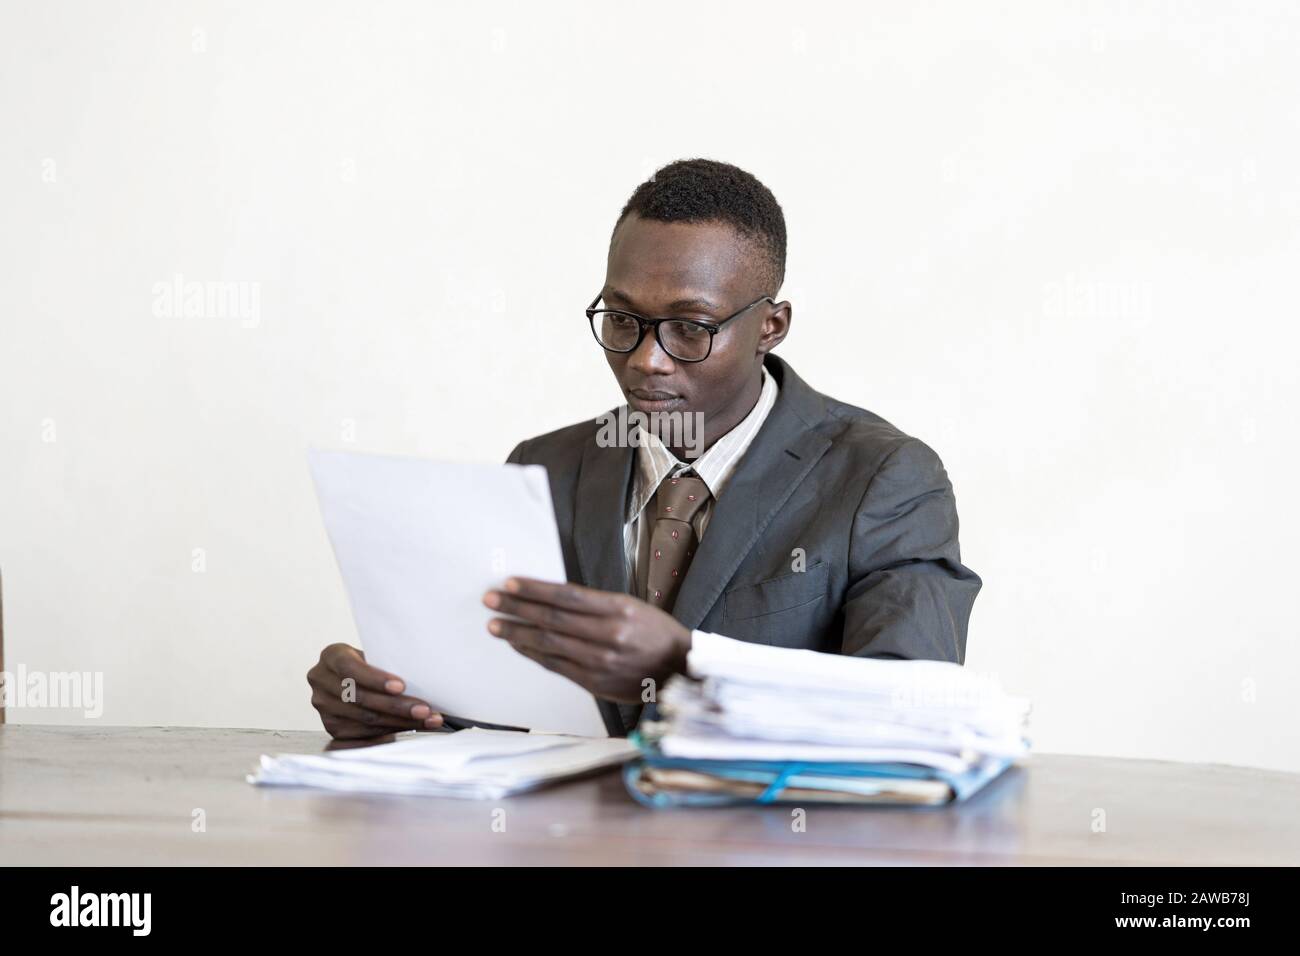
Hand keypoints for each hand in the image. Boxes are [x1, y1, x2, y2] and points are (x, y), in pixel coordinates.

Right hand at [307, 643, 443, 738]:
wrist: (356, 680)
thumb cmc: (371, 664)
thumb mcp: (374, 655)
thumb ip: (386, 663)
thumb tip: (423, 678)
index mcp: (331, 656)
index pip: (350, 668)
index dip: (375, 679)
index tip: (401, 686)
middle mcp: (321, 681)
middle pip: (360, 698)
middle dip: (396, 706)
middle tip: (423, 709)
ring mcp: (324, 707)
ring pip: (365, 719)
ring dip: (400, 722)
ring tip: (426, 720)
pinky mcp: (332, 728)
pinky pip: (364, 734)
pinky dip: (391, 732)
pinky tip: (411, 729)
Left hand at [482, 578, 691, 703]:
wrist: (679, 670)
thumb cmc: (654, 633)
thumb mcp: (631, 607)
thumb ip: (595, 605)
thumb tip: (553, 599)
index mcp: (618, 610)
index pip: (566, 596)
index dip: (535, 589)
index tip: (510, 583)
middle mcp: (608, 634)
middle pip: (551, 619)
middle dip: (517, 608)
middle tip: (491, 600)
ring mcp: (600, 660)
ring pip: (549, 644)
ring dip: (517, 633)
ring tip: (495, 625)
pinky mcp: (595, 682)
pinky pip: (556, 666)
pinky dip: (533, 655)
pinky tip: (518, 646)